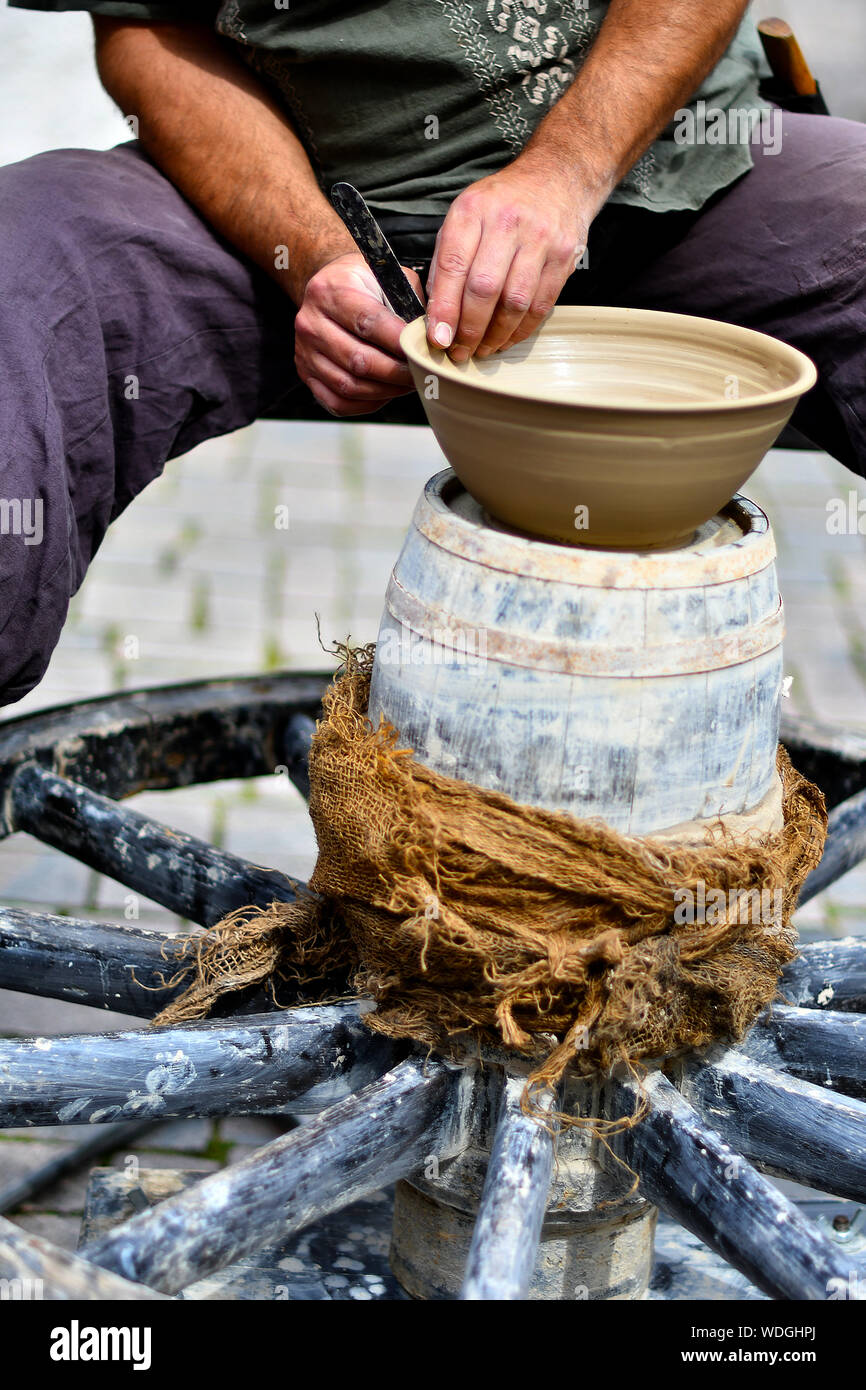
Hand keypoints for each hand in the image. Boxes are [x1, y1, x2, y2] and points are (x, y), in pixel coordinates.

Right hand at [294, 252, 424, 416]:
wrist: (330, 290)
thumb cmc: (364, 285)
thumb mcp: (388, 279)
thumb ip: (409, 305)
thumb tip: (430, 339)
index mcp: (331, 291)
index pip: (368, 323)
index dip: (399, 343)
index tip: (422, 352)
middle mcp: (311, 322)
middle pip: (359, 361)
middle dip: (397, 373)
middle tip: (421, 374)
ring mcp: (305, 351)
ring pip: (349, 386)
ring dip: (385, 391)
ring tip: (407, 384)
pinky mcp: (306, 374)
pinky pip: (338, 402)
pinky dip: (366, 404)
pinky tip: (385, 393)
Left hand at [425, 153, 595, 361]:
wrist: (558, 177)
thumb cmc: (504, 201)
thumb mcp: (466, 214)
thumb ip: (448, 258)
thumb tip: (436, 311)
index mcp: (474, 210)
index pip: (453, 266)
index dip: (444, 308)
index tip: (438, 338)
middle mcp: (506, 222)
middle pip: (484, 288)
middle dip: (469, 329)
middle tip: (459, 352)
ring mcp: (539, 239)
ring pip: (514, 302)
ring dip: (495, 335)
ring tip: (482, 350)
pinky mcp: (563, 256)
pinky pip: (540, 305)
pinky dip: (521, 330)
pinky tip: (507, 339)